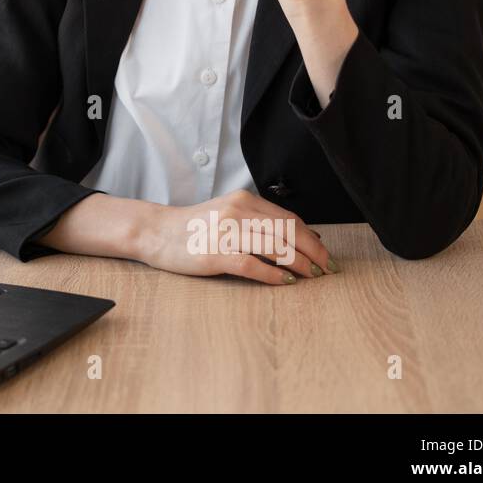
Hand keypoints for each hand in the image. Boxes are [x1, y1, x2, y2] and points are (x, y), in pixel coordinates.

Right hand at [135, 189, 336, 284]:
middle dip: (313, 252)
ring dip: (299, 264)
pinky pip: (253, 264)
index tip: (324, 255)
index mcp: (244, 200)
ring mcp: (226, 232)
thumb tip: (303, 236)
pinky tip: (286, 283)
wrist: (157, 232)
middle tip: (325, 269)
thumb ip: (260, 222)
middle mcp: (237, 211)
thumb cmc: (195, 228)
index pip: (289, 218)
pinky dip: (274, 275)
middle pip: (288, 231)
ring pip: (275, 246)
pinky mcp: (215, 253)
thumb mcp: (229, 214)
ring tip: (310, 277)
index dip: (312, 238)